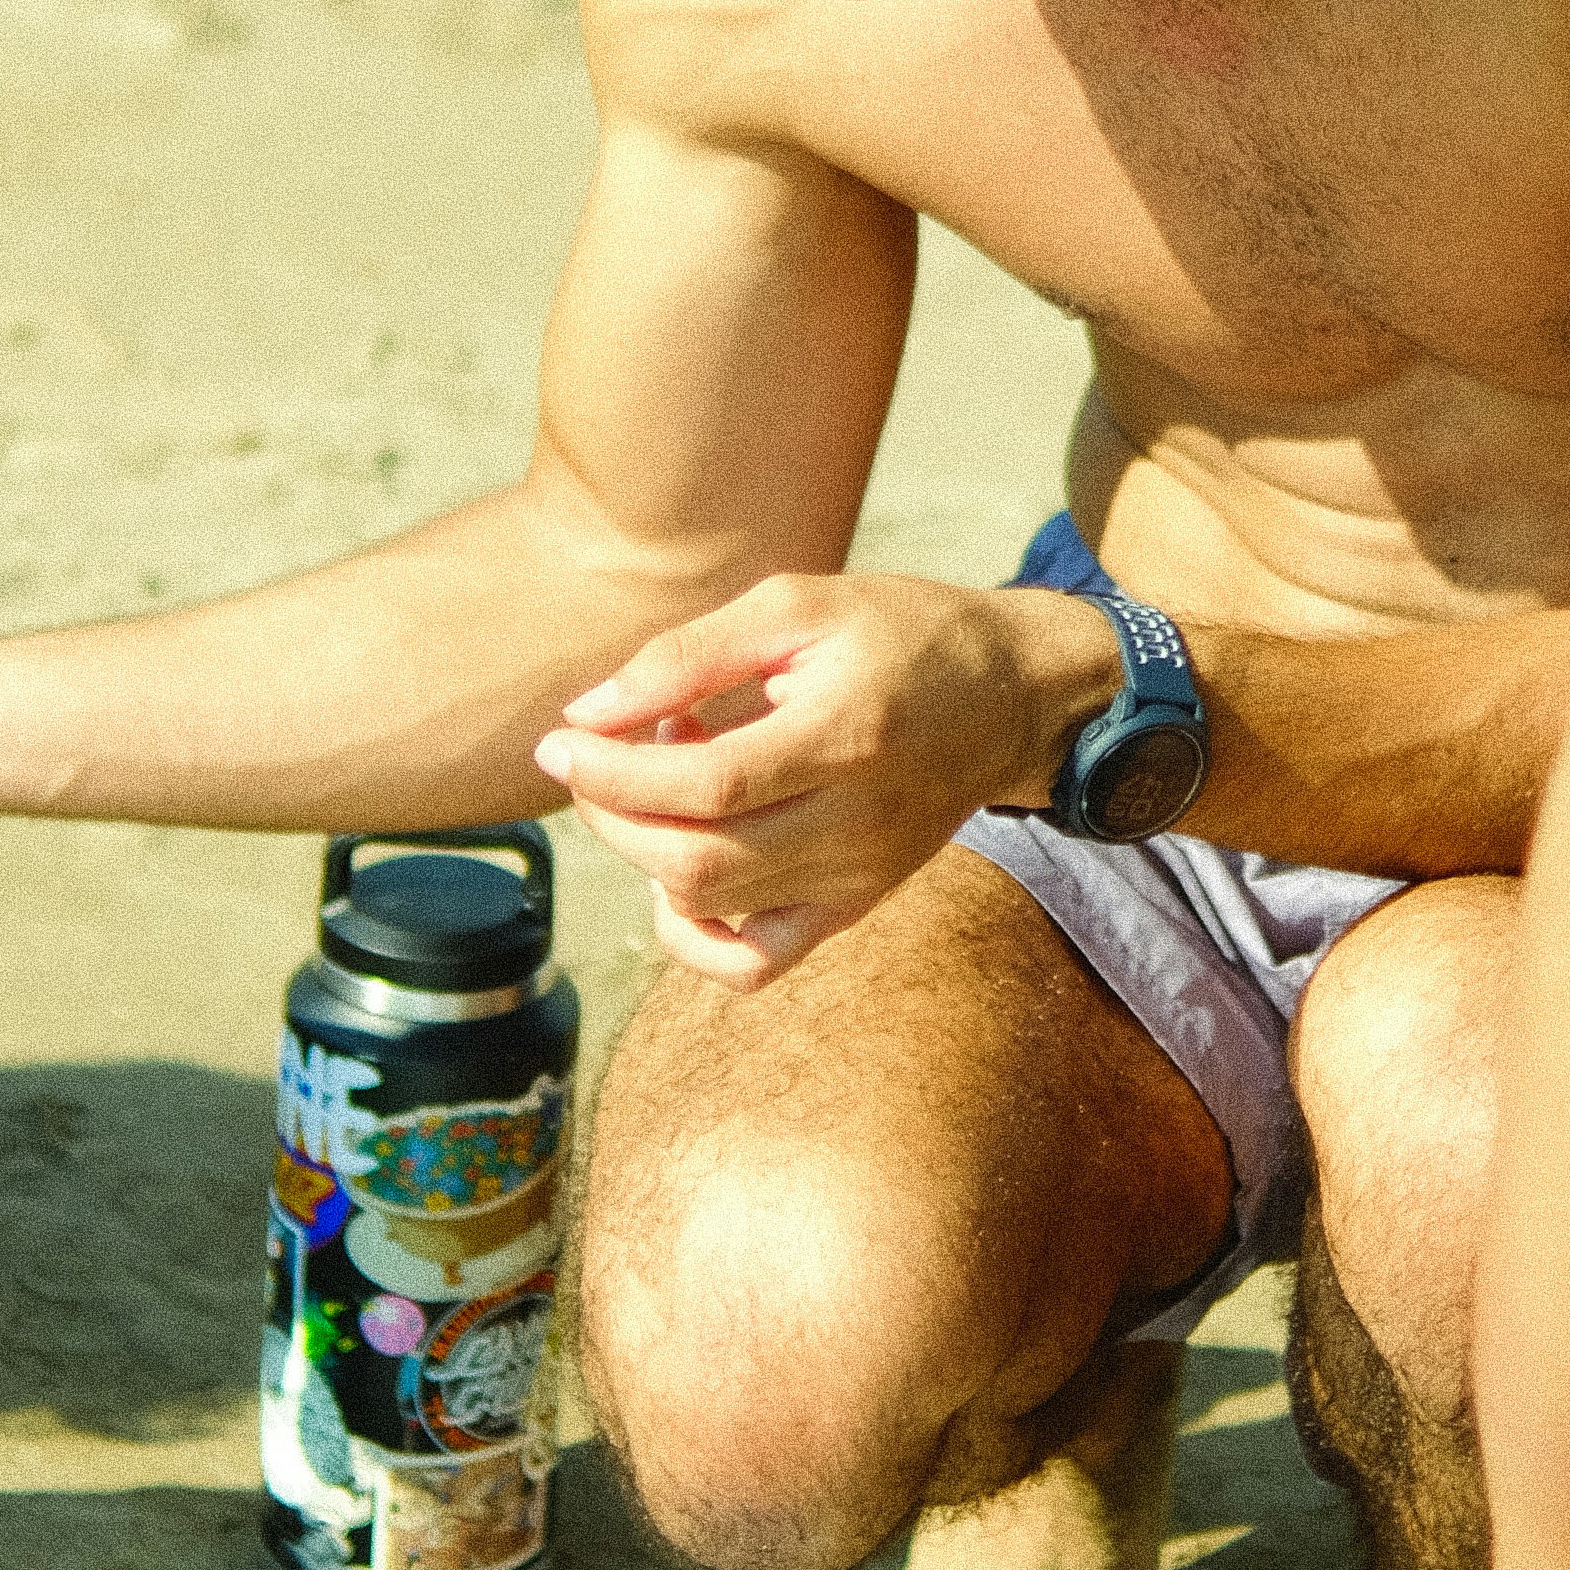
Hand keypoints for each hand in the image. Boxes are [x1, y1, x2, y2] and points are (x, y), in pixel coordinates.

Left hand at [536, 574, 1116, 986]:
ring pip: (712, 910)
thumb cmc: (898, 633)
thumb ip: (687, 654)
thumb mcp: (796, 606)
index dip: (612, 772)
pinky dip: (690, 935)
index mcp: (845, 735)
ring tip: (663, 783)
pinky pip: (753, 963)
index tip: (560, 741)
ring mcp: (858, 877)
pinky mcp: (854, 906)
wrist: (1010, 694)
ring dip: (645, 854)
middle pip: (696, 860)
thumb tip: (587, 712)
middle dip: (613, 815)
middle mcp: (857, 823)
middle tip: (595, 760)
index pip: (705, 785)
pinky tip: (683, 866)